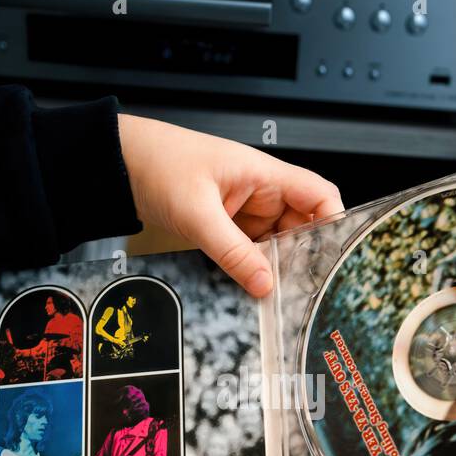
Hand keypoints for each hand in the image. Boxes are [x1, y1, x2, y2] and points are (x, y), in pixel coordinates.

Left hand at [117, 113, 343, 295]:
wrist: (120, 164)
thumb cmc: (158, 163)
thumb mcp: (198, 213)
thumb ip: (233, 252)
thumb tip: (265, 283)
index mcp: (264, 173)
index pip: (319, 194)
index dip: (335, 221)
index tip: (335, 255)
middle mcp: (261, 190)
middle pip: (301, 225)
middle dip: (303, 255)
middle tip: (299, 287)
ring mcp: (245, 209)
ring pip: (276, 241)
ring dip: (277, 265)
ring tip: (276, 291)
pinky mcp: (227, 224)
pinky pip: (252, 248)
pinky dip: (254, 266)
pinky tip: (252, 284)